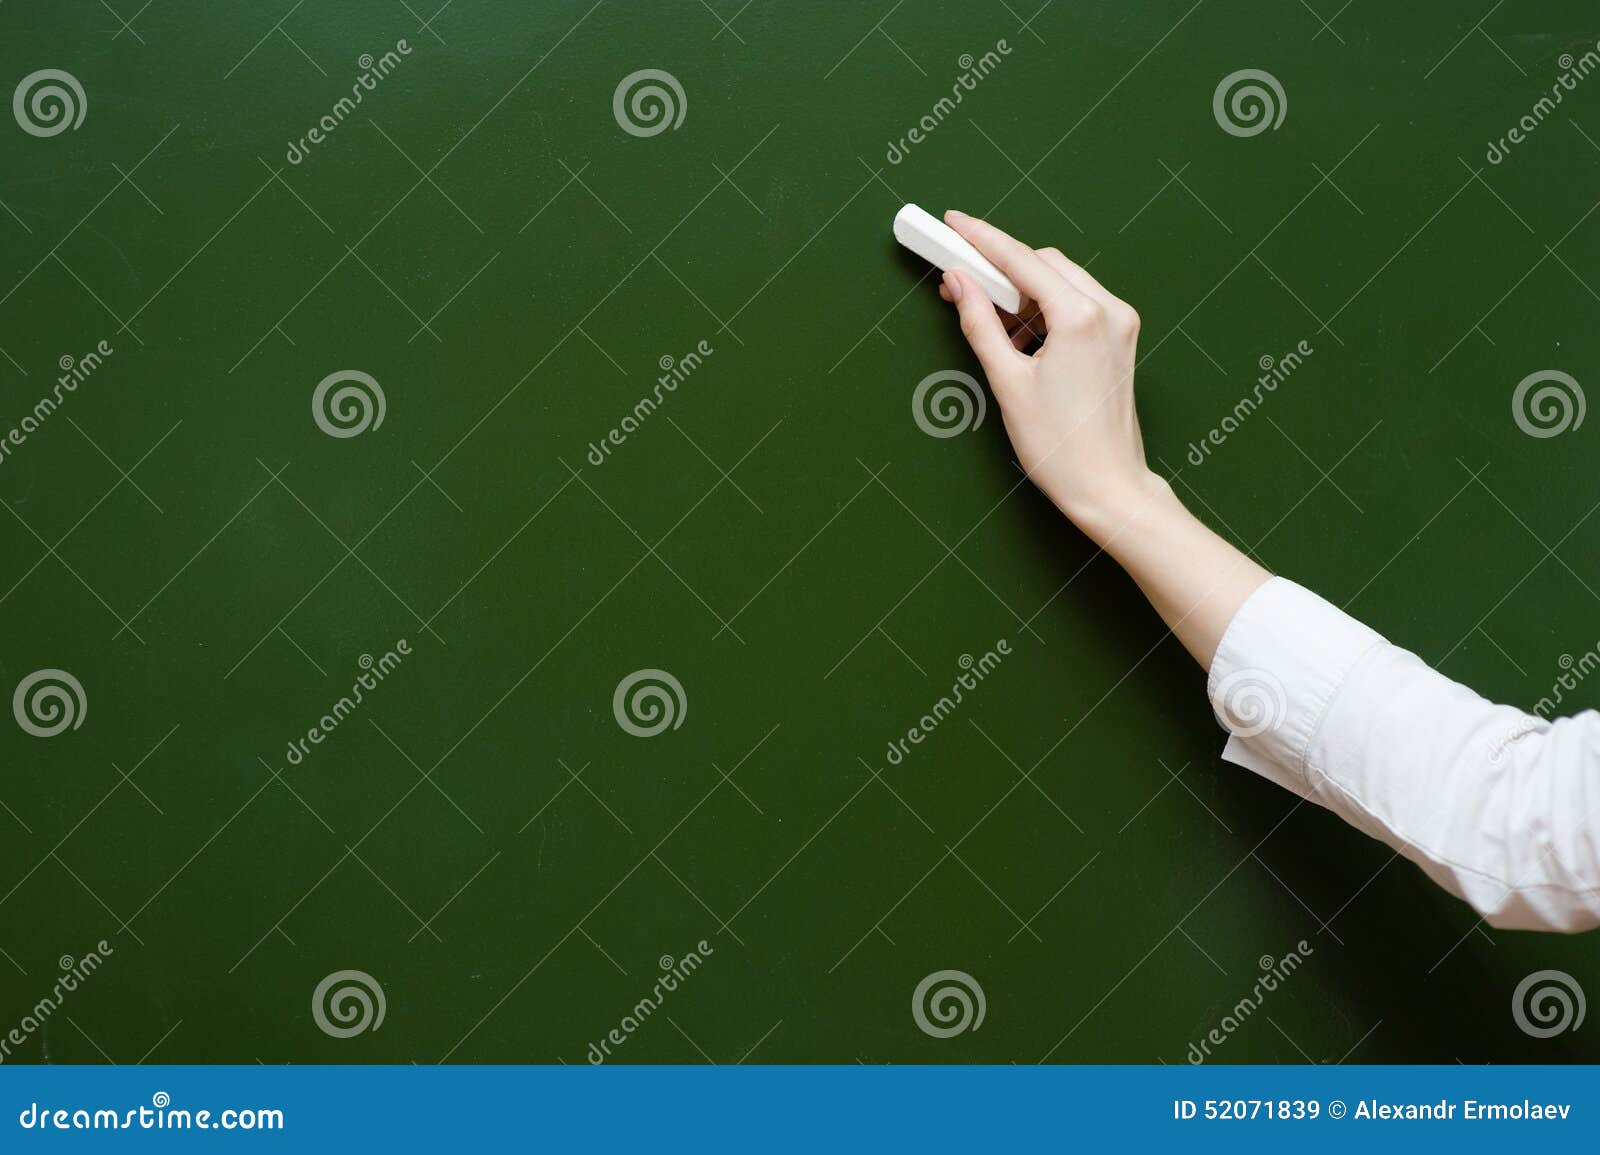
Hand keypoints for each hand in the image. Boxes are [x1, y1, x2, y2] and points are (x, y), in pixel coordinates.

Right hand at [937, 210, 1160, 537]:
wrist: (1108, 487)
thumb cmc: (1060, 446)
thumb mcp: (1007, 383)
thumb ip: (979, 324)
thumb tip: (958, 283)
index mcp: (1080, 317)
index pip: (1021, 260)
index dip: (981, 239)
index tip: (952, 224)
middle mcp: (1108, 310)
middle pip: (1044, 263)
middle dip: (1001, 268)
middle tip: (959, 282)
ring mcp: (1120, 323)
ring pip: (1061, 281)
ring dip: (1023, 292)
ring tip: (991, 325)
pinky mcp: (1122, 339)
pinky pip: (1078, 304)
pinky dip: (1046, 311)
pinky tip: (1022, 340)